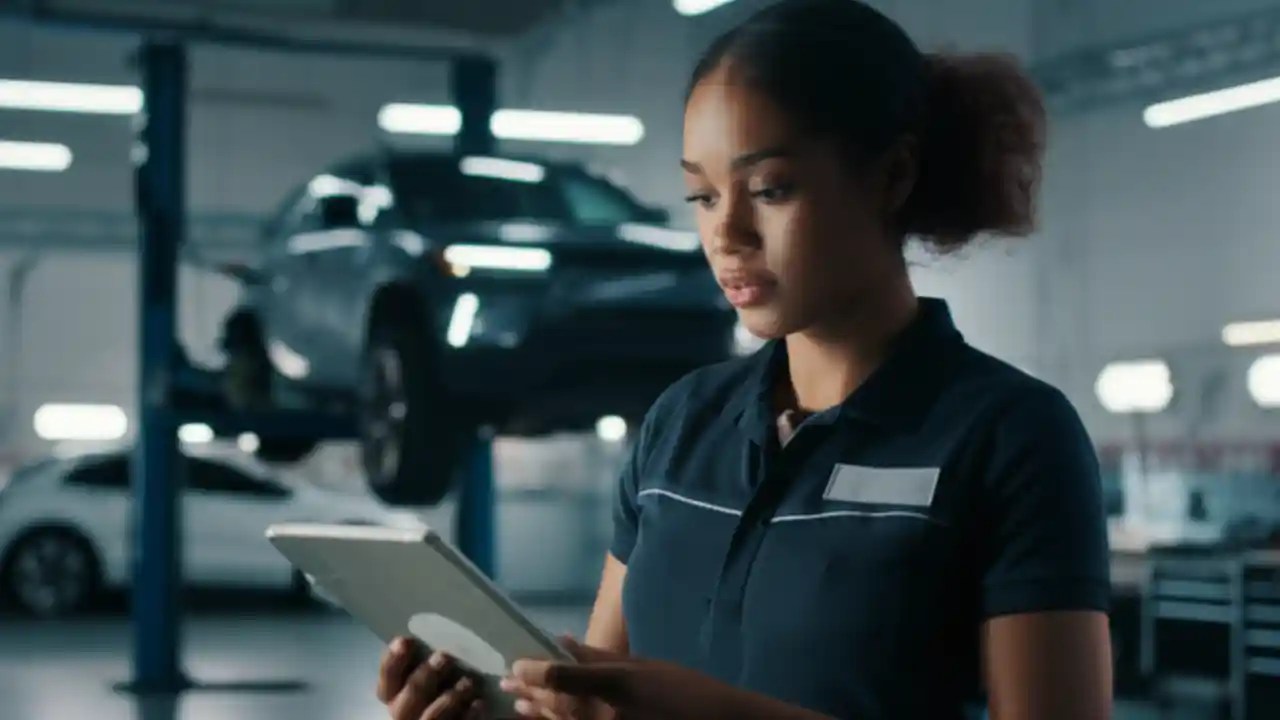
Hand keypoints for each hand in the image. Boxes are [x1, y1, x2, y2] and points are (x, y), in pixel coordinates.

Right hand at [377, 636, 485, 719]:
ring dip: (449, 698)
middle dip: (425, 675)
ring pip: (430, 718)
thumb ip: (429, 658)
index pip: (387, 677)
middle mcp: (404, 712)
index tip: (405, 640)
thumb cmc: (443, 684)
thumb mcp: (432, 671)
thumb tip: (438, 633)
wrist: (453, 711)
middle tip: (444, 657)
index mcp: (395, 694)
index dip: (393, 659)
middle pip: (409, 695)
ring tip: (468, 682)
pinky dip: (467, 715)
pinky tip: (478, 703)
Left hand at [503, 638, 756, 719]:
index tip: (514, 665)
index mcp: (614, 685)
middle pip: (557, 702)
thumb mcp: (642, 665)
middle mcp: (605, 713)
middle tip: (505, 683)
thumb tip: (562, 640)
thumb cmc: (682, 689)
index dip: (535, 672)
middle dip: (529, 691)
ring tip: (516, 704)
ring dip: (536, 712)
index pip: (562, 677)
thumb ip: (599, 657)